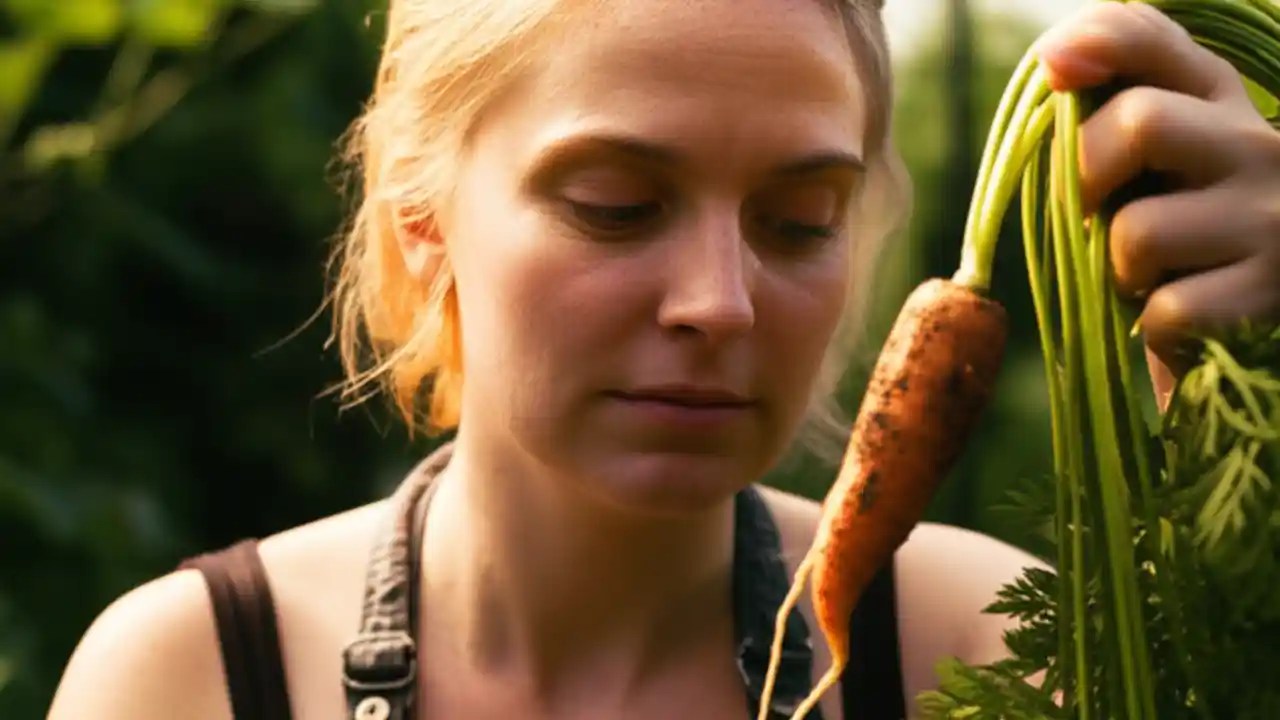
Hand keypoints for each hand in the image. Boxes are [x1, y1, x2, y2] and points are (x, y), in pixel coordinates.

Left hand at [1032, 1, 1279, 409]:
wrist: (1254, 347)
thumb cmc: (1180, 250)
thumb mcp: (1147, 172)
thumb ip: (1106, 116)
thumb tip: (1056, 60)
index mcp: (1220, 103)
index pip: (1155, 40)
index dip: (1097, 41)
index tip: (1053, 70)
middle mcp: (1261, 145)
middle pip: (1141, 122)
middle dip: (1085, 178)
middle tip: (1095, 219)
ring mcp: (1273, 220)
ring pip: (1139, 231)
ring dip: (1119, 270)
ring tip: (1152, 279)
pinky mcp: (1270, 295)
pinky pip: (1166, 309)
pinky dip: (1154, 330)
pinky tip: (1185, 322)